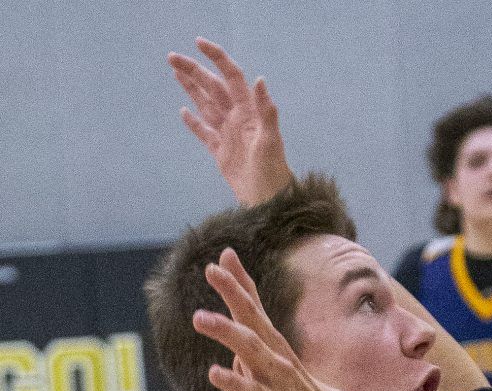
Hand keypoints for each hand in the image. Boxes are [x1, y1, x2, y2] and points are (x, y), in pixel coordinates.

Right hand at [168, 38, 293, 205]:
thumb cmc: (274, 170)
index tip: (199, 43)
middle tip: (172, 57)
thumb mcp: (271, 139)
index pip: (231, 77)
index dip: (217, 58)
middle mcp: (238, 119)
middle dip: (194, 71)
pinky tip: (184, 112)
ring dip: (191, 89)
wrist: (270, 200)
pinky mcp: (221, 153)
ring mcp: (228, 135)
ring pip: (206, 105)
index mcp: (249, 112)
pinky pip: (204, 134)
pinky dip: (193, 123)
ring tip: (175, 72)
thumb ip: (267, 110)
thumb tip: (260, 79)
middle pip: (212, 88)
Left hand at [194, 247, 348, 390]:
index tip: (213, 267)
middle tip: (198, 318)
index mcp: (274, 350)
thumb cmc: (294, 382)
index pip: (253, 315)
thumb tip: (225, 254)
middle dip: (228, 333)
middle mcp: (280, 372)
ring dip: (238, 385)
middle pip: (253, 348)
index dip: (235, 291)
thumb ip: (247, 303)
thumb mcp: (271, 341)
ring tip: (214, 374)